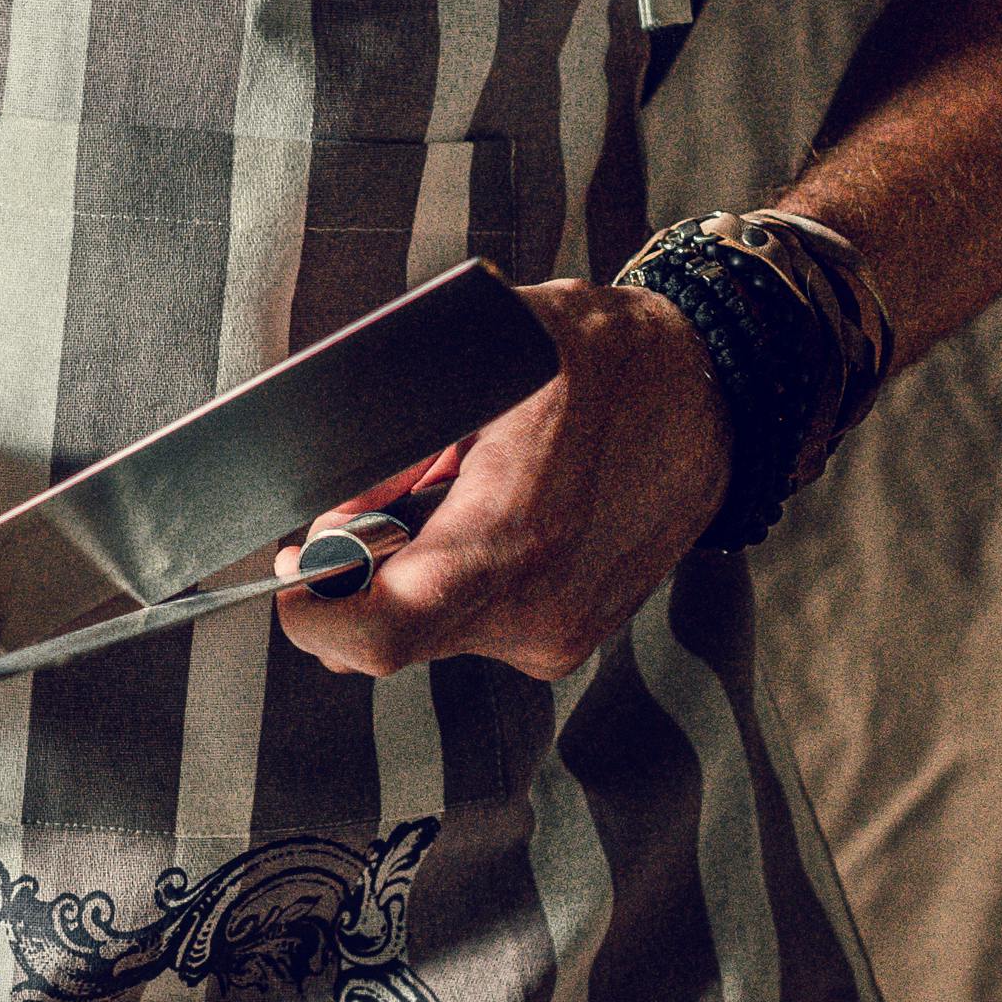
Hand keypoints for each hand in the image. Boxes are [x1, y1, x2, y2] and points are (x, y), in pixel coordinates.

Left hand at [275, 281, 731, 687]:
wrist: (713, 392)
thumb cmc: (603, 359)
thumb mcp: (480, 360)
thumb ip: (390, 446)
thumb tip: (323, 522)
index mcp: (516, 535)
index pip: (379, 633)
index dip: (312, 615)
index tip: (288, 573)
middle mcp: (539, 606)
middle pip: (388, 635)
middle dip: (357, 576)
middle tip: (379, 502)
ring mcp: (557, 635)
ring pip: (427, 630)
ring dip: (411, 573)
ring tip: (458, 493)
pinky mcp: (566, 642)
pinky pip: (471, 625)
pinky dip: (456, 581)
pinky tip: (491, 519)